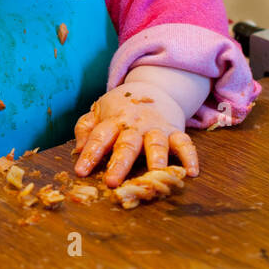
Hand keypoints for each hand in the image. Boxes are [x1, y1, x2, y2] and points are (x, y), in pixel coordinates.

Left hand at [73, 82, 198, 185]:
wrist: (154, 87)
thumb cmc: (120, 107)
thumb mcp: (98, 111)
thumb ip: (86, 128)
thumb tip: (77, 150)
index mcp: (114, 120)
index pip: (100, 137)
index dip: (90, 154)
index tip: (81, 172)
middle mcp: (136, 125)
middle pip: (128, 144)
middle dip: (120, 163)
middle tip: (112, 182)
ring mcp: (157, 128)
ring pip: (157, 144)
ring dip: (157, 159)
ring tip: (155, 174)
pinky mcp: (176, 131)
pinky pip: (185, 143)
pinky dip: (190, 157)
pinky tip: (191, 172)